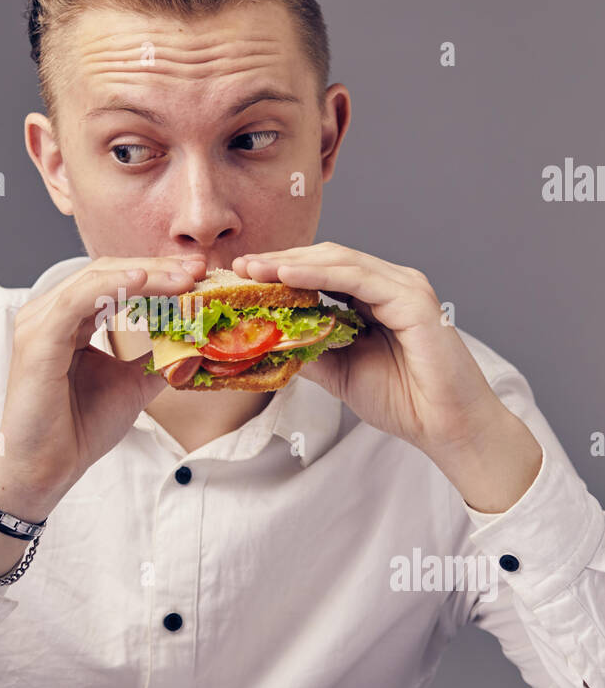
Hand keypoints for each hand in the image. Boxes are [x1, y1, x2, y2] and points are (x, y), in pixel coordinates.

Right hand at [0, 253, 206, 497]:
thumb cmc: (80, 428)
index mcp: (69, 321)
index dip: (157, 274)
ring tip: (183, 278)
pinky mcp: (37, 339)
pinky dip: (111, 287)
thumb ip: (157, 358)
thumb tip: (195, 342)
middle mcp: (50, 314)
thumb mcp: (132, 384)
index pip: (115, 282)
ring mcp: (40, 323)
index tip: (198, 275)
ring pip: (96, 280)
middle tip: (198, 269)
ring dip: (144, 275)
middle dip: (156, 268)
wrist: (49, 469)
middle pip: (108, 273)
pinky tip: (143, 281)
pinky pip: (77, 301)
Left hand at [231, 241, 507, 455]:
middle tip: (242, 266)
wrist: (446, 428)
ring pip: (339, 262)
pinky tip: (287, 276)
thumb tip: (266, 338)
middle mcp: (390, 284)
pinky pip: (358, 279)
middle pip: (327, 259)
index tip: (243, 276)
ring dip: (293, 262)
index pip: (321, 272)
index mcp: (374, 298)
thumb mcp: (340, 372)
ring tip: (256, 268)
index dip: (281, 271)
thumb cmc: (404, 401)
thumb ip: (310, 349)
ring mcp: (403, 287)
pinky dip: (319, 274)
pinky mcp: (412, 299)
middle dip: (281, 260)